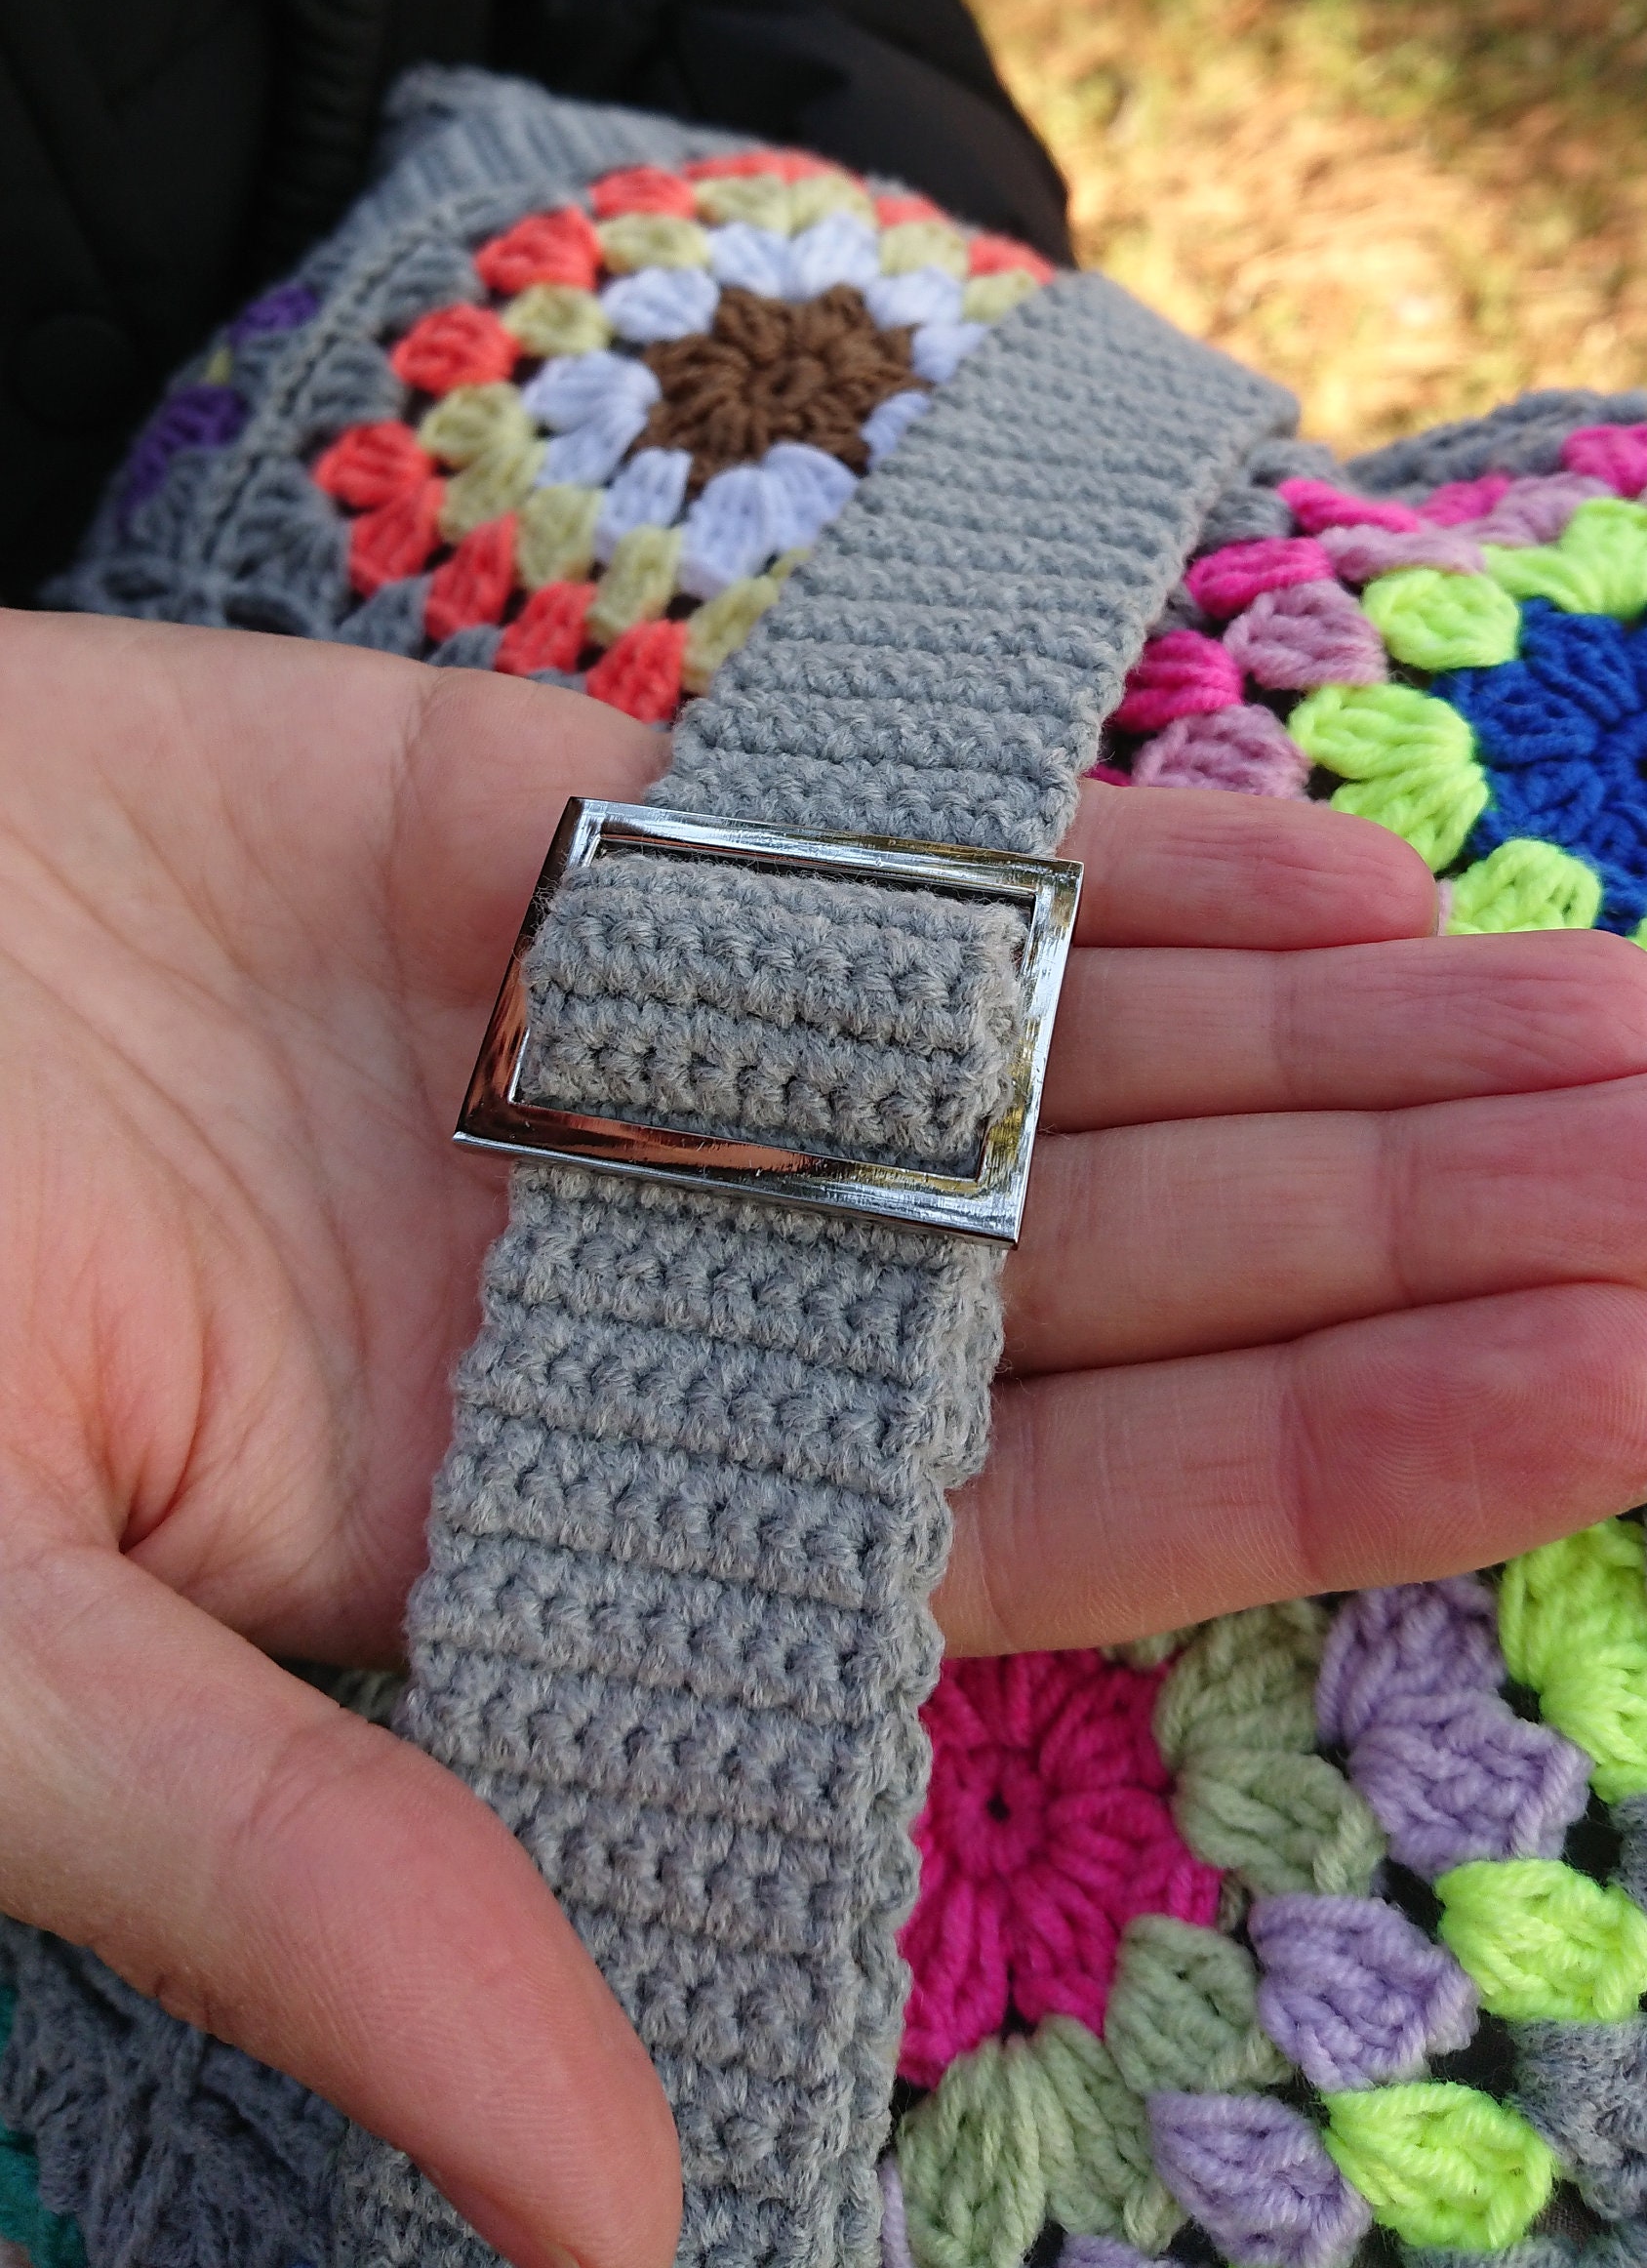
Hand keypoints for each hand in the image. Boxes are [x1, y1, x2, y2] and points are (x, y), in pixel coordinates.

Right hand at [7, 617, 1646, 2267]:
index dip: (1341, 1444)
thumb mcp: (12, 1664)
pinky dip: (1100, 852)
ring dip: (1329, 1026)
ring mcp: (620, 1052)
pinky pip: (877, 850)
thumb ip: (321, 1879)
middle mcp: (660, 1285)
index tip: (1621, 1391)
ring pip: (1052, 1043)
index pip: (1060, 1501)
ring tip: (1614, 1011)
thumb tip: (611, 2212)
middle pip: (1120, 1259)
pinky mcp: (543, 835)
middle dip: (1417, 1212)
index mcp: (585, 1514)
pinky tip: (1333, 867)